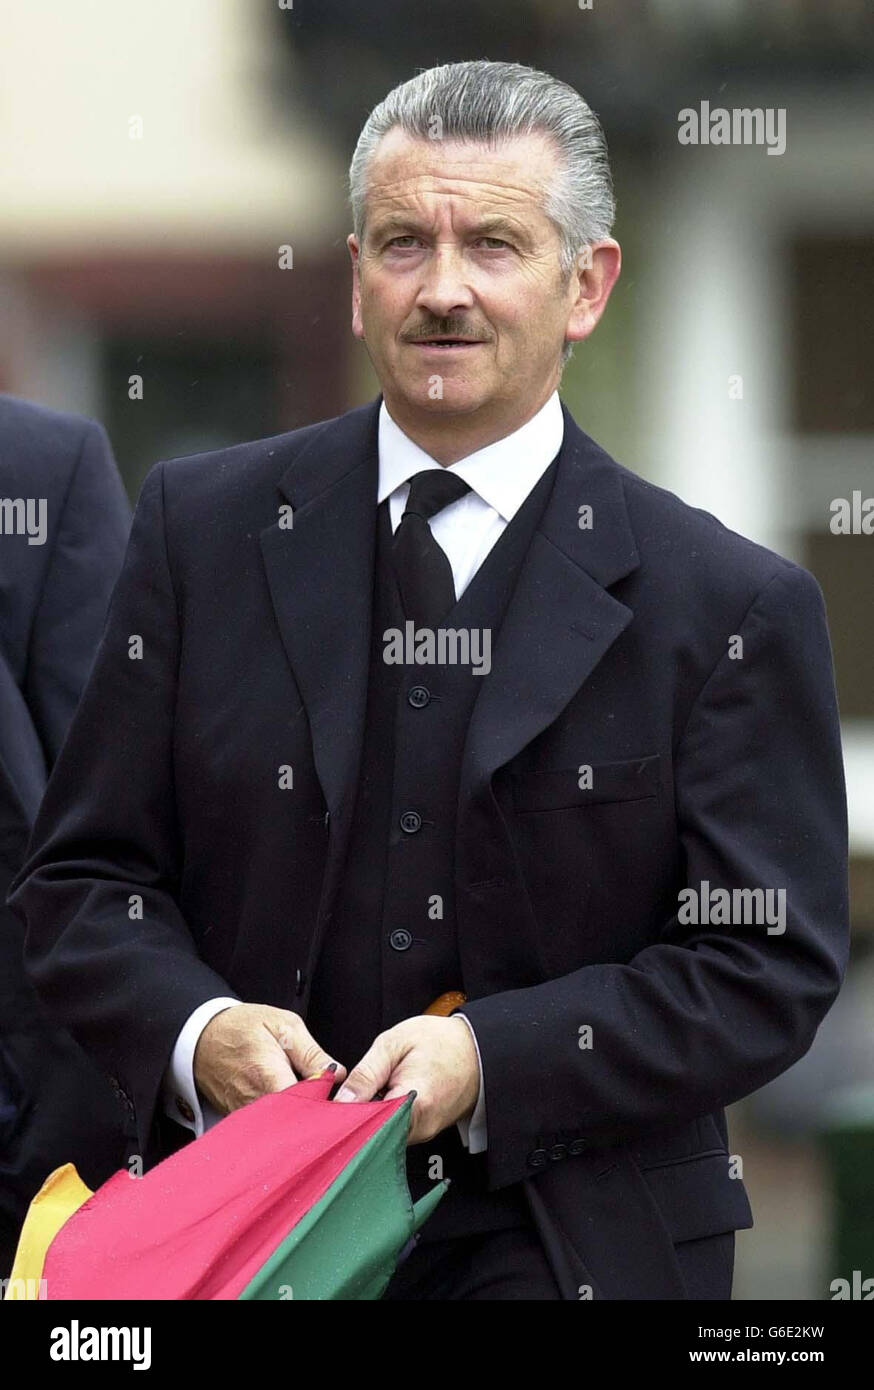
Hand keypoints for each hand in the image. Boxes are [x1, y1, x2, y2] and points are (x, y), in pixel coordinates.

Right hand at [193, 1004, 346, 1115]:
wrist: (201, 1036)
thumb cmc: (243, 1026)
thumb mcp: (283, 1025)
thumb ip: (311, 1053)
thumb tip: (338, 1073)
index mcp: (267, 1074)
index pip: (301, 1106)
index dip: (323, 1109)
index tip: (339, 1106)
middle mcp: (252, 1101)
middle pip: (291, 1122)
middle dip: (313, 1118)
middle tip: (331, 1110)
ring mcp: (242, 1114)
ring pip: (278, 1128)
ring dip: (297, 1122)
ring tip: (313, 1111)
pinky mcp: (238, 1121)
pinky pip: (264, 1128)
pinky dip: (280, 1123)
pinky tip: (292, 1115)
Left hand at [334, 1015, 478, 1144]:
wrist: (477, 1050)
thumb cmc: (439, 1041)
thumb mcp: (396, 1043)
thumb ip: (367, 1072)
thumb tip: (342, 1099)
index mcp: (414, 1101)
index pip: (368, 1124)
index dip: (345, 1118)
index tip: (329, 1110)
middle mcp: (420, 1126)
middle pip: (374, 1135)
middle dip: (354, 1120)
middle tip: (343, 1100)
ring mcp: (423, 1133)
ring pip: (383, 1136)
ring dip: (369, 1119)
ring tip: (365, 1095)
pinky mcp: (423, 1133)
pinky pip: (395, 1133)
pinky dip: (383, 1120)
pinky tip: (380, 1102)